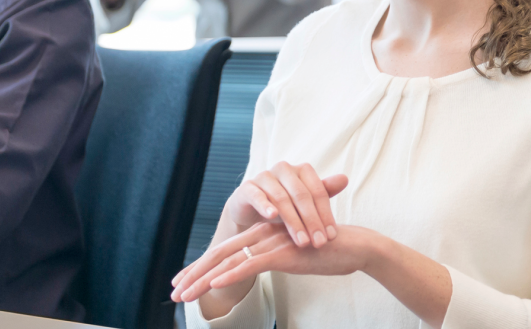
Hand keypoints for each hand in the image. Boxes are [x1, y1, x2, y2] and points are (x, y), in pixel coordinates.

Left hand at [171, 223, 380, 302]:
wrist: (356, 246)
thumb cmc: (325, 252)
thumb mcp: (293, 256)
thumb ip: (274, 258)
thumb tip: (259, 266)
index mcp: (261, 234)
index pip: (224, 250)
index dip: (201, 267)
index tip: (183, 281)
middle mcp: (261, 234)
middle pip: (219, 254)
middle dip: (194, 274)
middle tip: (174, 292)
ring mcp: (271, 242)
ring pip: (228, 260)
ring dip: (203, 278)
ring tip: (185, 295)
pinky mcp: (283, 253)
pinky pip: (251, 264)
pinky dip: (231, 274)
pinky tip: (214, 283)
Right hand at [228, 163, 347, 248]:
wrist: (251, 210)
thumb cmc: (284, 205)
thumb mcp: (305, 201)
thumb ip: (324, 192)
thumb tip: (345, 179)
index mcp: (301, 170)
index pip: (318, 191)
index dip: (326, 214)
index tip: (331, 236)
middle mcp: (283, 169)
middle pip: (301, 195)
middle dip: (312, 221)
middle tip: (319, 243)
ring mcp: (264, 177)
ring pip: (281, 198)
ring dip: (293, 221)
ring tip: (302, 241)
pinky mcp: (247, 188)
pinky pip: (257, 195)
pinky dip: (265, 205)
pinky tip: (272, 216)